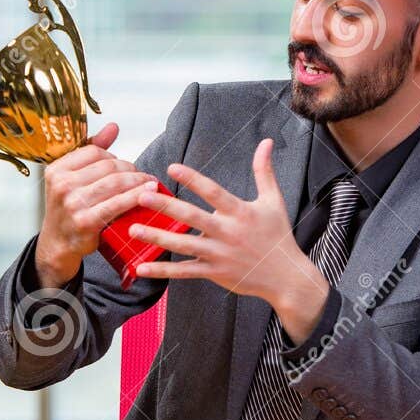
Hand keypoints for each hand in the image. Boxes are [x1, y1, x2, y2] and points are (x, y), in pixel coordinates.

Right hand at [35, 123, 156, 288]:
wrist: (58, 244)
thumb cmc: (68, 209)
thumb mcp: (73, 178)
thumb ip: (92, 151)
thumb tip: (113, 127)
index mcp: (57, 169)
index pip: (94, 151)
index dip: (114, 156)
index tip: (124, 166)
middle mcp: (62, 184)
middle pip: (108, 166)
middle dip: (130, 169)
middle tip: (142, 176)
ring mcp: (73, 203)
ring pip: (116, 182)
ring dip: (138, 181)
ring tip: (150, 183)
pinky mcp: (86, 221)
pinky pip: (118, 203)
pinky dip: (136, 196)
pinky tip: (148, 193)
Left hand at [129, 139, 329, 342]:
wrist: (286, 277)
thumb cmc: (278, 235)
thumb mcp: (274, 200)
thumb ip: (264, 171)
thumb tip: (266, 142)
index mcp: (240, 212)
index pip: (213, 192)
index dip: (193, 179)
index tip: (171, 167)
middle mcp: (227, 232)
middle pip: (192, 217)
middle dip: (166, 206)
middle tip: (141, 195)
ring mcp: (219, 254)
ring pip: (183, 245)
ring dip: (157, 237)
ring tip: (133, 229)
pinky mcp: (214, 272)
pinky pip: (184, 271)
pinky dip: (163, 270)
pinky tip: (141, 267)